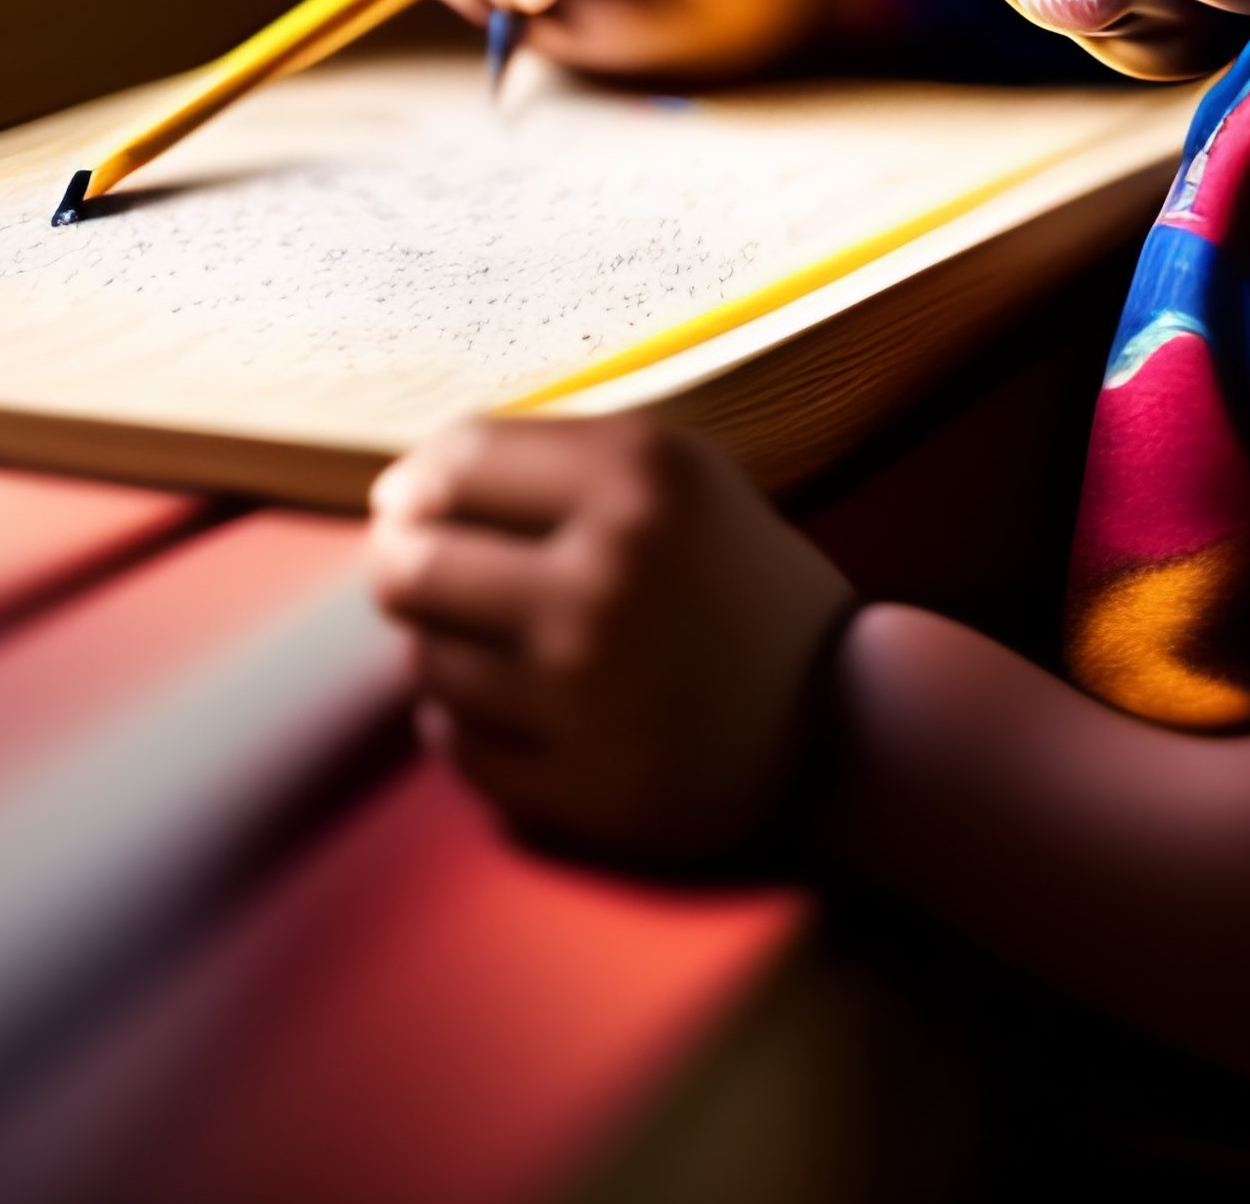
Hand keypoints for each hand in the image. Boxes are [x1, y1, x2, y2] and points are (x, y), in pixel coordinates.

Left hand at [368, 416, 855, 864]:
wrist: (852, 725)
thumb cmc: (742, 585)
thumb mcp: (680, 478)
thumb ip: (550, 460)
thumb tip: (396, 492)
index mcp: (639, 477)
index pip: (453, 462)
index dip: (420, 482)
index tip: (421, 501)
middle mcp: (608, 575)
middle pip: (410, 565)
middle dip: (405, 566)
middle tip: (428, 573)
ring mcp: (591, 692)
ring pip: (428, 662)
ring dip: (444, 649)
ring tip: (503, 643)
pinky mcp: (585, 790)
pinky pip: (457, 750)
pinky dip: (466, 728)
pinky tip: (519, 709)